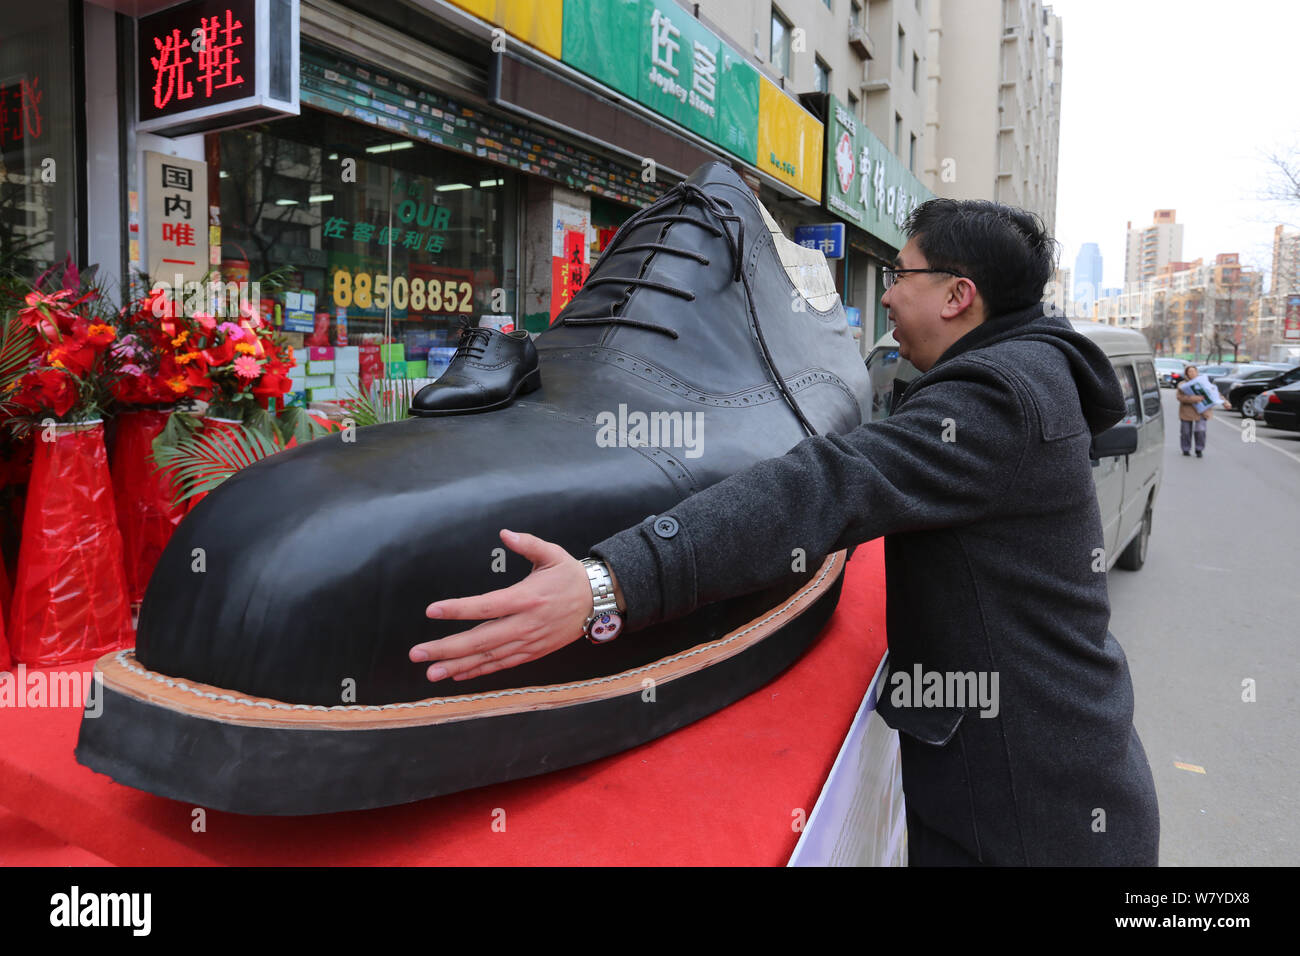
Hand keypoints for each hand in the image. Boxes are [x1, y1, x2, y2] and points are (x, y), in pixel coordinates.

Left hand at [409, 530, 592, 682]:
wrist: (599, 602)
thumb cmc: (571, 575)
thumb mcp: (552, 554)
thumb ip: (527, 543)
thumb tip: (505, 532)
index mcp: (526, 597)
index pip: (486, 606)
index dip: (458, 609)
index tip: (432, 611)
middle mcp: (525, 624)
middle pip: (480, 640)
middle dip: (446, 648)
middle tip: (417, 654)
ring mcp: (529, 642)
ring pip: (488, 657)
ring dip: (458, 666)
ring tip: (431, 672)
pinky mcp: (533, 652)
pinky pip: (502, 665)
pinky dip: (479, 671)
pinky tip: (458, 674)